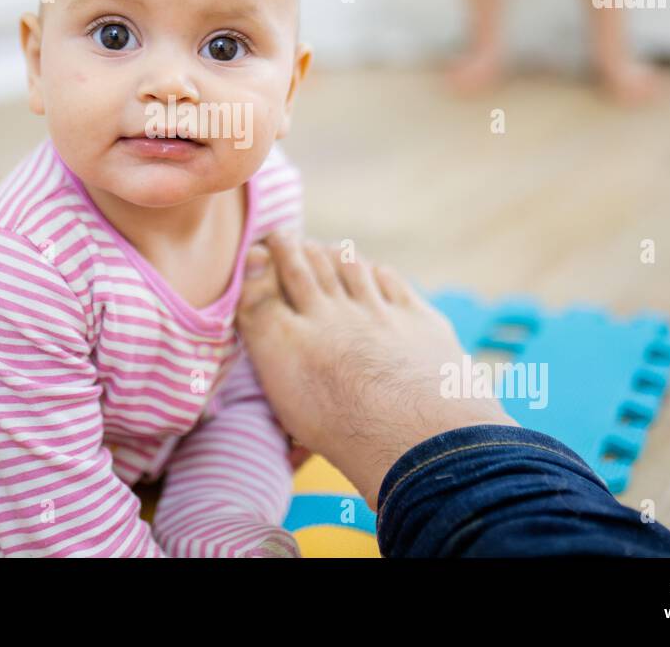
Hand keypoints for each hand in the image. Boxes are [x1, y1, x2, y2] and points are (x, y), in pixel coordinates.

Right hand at [236, 232, 515, 510]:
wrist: (416, 434)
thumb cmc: (343, 429)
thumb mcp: (280, 392)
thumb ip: (262, 332)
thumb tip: (250, 301)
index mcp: (290, 338)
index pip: (264, 288)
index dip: (258, 263)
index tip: (256, 250)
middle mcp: (331, 315)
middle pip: (305, 268)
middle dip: (289, 248)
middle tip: (281, 236)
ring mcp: (378, 313)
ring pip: (350, 267)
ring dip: (334, 254)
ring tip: (327, 247)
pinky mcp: (418, 318)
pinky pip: (392, 283)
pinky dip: (378, 273)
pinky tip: (376, 271)